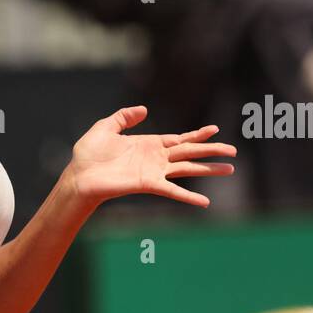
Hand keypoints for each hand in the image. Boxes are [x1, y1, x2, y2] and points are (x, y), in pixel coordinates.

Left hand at [64, 106, 234, 208]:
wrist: (78, 176)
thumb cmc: (88, 155)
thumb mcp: (105, 127)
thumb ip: (124, 117)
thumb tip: (144, 110)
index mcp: (148, 144)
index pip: (179, 139)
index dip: (197, 135)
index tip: (215, 130)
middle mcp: (155, 158)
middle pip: (190, 152)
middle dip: (211, 150)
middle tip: (233, 151)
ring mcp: (154, 172)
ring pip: (187, 169)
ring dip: (208, 169)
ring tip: (230, 169)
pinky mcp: (148, 184)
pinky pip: (172, 190)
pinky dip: (189, 196)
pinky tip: (205, 202)